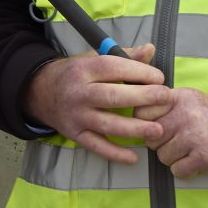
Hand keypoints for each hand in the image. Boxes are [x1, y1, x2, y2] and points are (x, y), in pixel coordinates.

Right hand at [23, 43, 171, 164]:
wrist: (40, 92)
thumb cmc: (76, 74)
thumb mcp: (94, 58)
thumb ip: (124, 56)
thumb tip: (150, 50)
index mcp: (85, 69)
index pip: (113, 68)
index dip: (138, 72)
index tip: (159, 78)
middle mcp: (79, 93)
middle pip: (112, 96)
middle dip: (142, 98)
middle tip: (166, 98)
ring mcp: (77, 116)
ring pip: (107, 125)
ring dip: (133, 128)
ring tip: (157, 130)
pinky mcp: (75, 135)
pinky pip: (96, 146)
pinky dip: (114, 154)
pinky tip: (133, 157)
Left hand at [150, 86, 207, 178]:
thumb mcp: (194, 101)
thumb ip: (168, 106)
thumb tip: (137, 118)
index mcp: (181, 98)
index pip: (142, 112)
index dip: (146, 124)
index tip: (160, 128)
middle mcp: (185, 114)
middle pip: (151, 138)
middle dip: (162, 145)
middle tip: (181, 143)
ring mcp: (194, 136)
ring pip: (162, 156)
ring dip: (175, 159)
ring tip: (192, 152)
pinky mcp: (203, 157)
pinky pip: (177, 171)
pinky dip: (186, 171)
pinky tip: (198, 162)